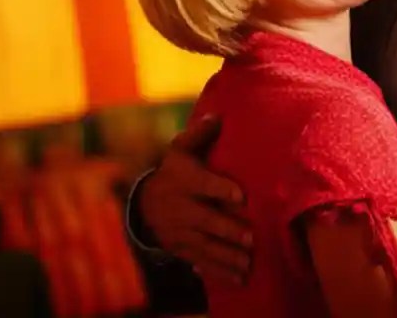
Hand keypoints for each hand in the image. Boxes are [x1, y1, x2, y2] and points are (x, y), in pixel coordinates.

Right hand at [138, 114, 252, 282]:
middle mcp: (179, 207)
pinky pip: (201, 262)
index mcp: (182, 179)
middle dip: (227, 230)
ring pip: (205, 245)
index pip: (201, 183)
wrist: (145, 204)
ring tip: (249, 261)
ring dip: (228, 255)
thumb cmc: (175, 170)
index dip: (220, 188)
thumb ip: (200, 134)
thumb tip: (218, 116)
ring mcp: (179, 232)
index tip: (241, 195)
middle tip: (251, 237)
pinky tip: (240, 278)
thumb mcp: (181, 149)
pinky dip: (220, 272)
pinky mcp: (182, 249)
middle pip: (204, 220)